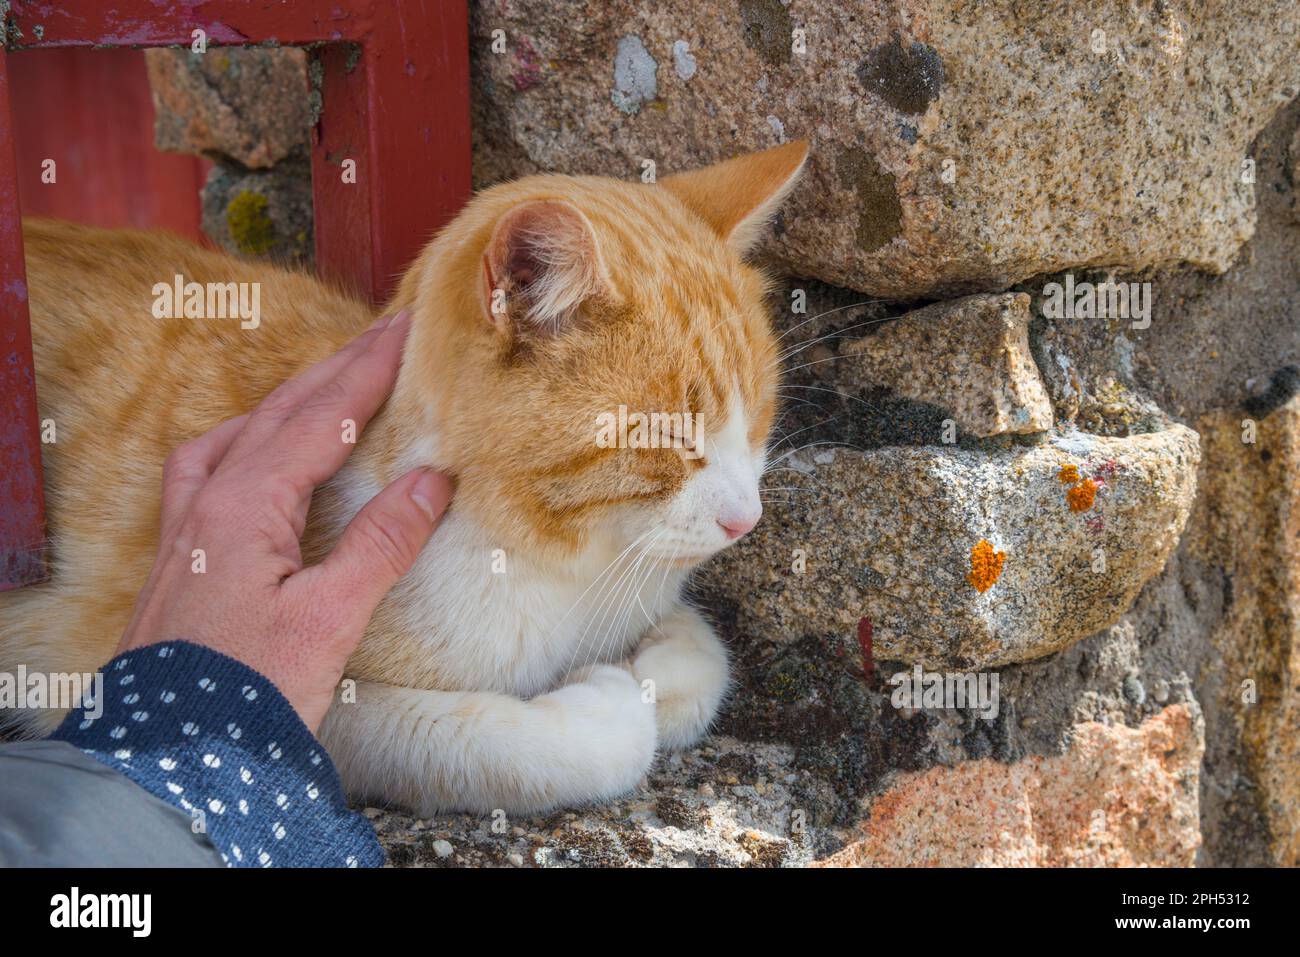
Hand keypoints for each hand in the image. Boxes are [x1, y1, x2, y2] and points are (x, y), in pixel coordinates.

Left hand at [115, 310, 451, 731]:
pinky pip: (212, 462)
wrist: (171, 753)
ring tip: (335, 376)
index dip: (368, 370)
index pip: (320, 416)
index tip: (408, 329)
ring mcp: (186, 522)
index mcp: (244, 505)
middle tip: (387, 332)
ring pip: (244, 429)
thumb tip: (431, 478)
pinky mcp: (181, 549)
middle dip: (338, 366)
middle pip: (281, 410)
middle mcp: (208, 499)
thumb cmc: (248, 690)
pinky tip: (259, 446)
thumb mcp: (329, 619)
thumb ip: (380, 542)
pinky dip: (249, 434)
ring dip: (295, 395)